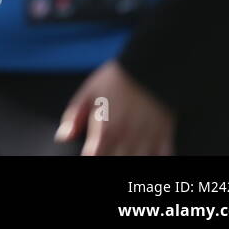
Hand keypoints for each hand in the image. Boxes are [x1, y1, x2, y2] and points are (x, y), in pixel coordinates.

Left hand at [56, 60, 175, 154]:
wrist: (148, 67)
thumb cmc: (116, 80)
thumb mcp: (87, 94)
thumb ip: (73, 118)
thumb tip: (62, 137)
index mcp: (106, 130)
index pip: (95, 157)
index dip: (91, 156)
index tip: (91, 152)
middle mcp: (127, 138)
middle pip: (117, 161)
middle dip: (111, 158)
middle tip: (109, 149)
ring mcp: (148, 139)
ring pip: (140, 161)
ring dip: (132, 159)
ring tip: (125, 152)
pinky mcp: (165, 136)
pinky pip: (165, 157)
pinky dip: (158, 159)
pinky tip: (148, 154)